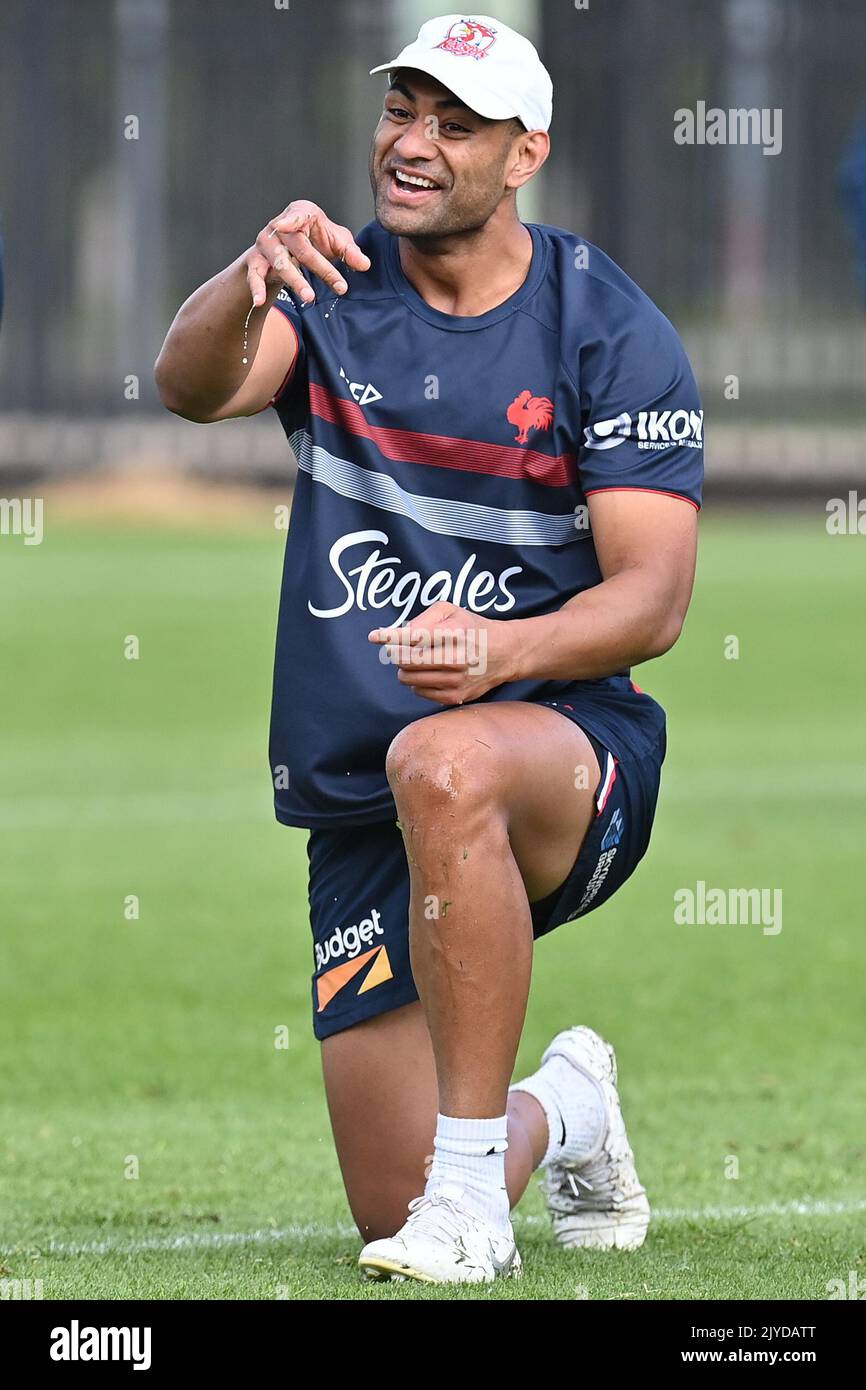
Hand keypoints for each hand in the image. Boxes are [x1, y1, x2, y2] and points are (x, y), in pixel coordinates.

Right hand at [245, 200, 371, 306]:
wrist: (284, 250)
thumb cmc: (313, 240)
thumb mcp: (334, 242)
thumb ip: (349, 251)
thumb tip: (365, 265)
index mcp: (300, 213)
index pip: (298, 215)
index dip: (292, 220)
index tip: (286, 225)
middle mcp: (278, 226)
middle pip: (300, 248)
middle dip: (321, 268)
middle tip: (340, 287)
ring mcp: (265, 244)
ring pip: (280, 263)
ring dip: (296, 281)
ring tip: (309, 297)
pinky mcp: (255, 261)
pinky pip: (255, 275)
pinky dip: (257, 288)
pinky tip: (259, 301)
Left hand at [368, 602, 520, 705]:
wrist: (504, 653)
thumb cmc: (471, 628)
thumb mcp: (452, 610)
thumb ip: (423, 618)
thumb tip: (399, 634)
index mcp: (454, 634)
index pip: (414, 636)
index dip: (390, 636)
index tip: (373, 636)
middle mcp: (456, 659)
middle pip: (406, 660)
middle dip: (396, 653)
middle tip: (399, 648)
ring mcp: (455, 681)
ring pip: (408, 678)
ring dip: (404, 669)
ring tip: (416, 660)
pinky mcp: (454, 697)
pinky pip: (418, 691)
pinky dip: (417, 682)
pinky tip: (430, 673)